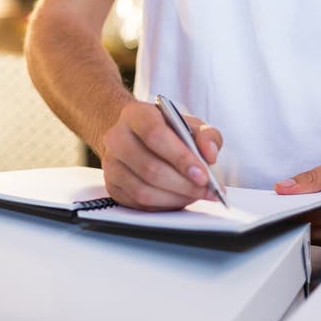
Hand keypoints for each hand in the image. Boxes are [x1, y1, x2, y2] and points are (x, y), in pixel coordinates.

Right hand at [101, 100, 222, 210]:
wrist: (137, 136)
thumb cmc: (167, 130)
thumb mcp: (191, 124)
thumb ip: (206, 135)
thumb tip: (210, 155)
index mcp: (136, 115)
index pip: (155, 134)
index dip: (180, 157)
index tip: (203, 174)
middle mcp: (117, 137)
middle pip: (149, 167)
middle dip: (183, 184)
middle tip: (206, 189)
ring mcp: (111, 163)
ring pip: (142, 190)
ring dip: (175, 198)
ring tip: (196, 194)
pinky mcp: (112, 186)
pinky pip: (138, 204)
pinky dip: (163, 206)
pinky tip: (180, 199)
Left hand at [274, 151, 320, 247]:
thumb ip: (313, 178)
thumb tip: (284, 187)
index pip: (306, 216)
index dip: (287, 207)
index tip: (274, 198)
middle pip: (306, 226)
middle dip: (290, 211)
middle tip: (279, 195)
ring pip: (310, 231)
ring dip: (299, 215)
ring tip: (292, 197)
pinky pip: (318, 232)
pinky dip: (309, 219)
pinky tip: (306, 205)